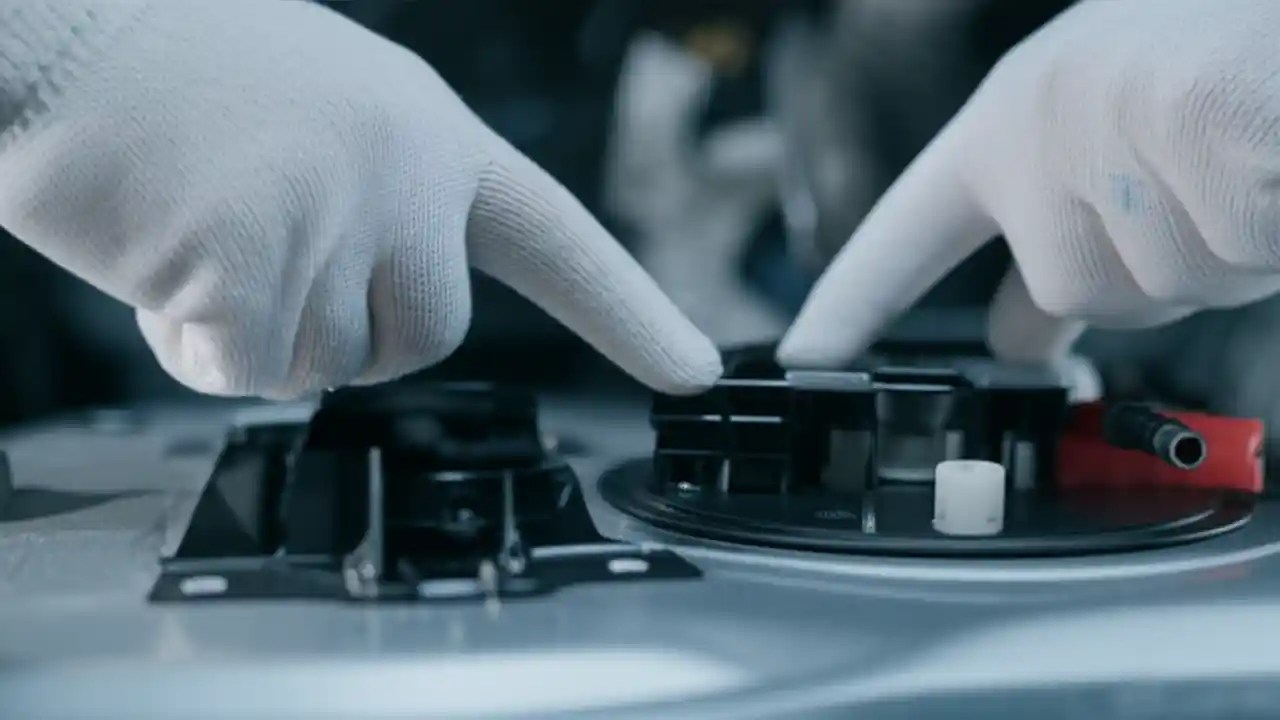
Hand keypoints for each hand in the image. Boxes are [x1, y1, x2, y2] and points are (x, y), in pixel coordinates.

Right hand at [0, 0, 720, 398]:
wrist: (57, 22)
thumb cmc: (177, 75)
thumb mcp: (329, 118)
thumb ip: (388, 208)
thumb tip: (379, 322)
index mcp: (432, 134)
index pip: (556, 238)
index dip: (627, 311)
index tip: (692, 370)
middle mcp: (408, 171)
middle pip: (426, 339)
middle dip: (345, 332)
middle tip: (264, 256)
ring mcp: (339, 212)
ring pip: (330, 367)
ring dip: (258, 334)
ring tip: (199, 230)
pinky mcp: (257, 260)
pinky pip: (245, 374)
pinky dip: (191, 345)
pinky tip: (159, 260)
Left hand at [779, 0, 1279, 368]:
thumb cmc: (1218, 55)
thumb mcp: (1101, 135)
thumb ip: (1051, 231)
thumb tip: (1014, 338)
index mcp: (1005, 123)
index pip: (903, 233)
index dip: (852, 304)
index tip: (806, 357)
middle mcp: (1036, 126)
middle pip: (1071, 295)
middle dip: (1149, 272)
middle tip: (1200, 188)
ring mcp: (1103, 124)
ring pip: (1160, 289)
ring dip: (1219, 254)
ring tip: (1242, 161)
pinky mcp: (1191, 119)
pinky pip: (1233, 251)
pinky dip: (1266, 232)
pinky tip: (1268, 165)